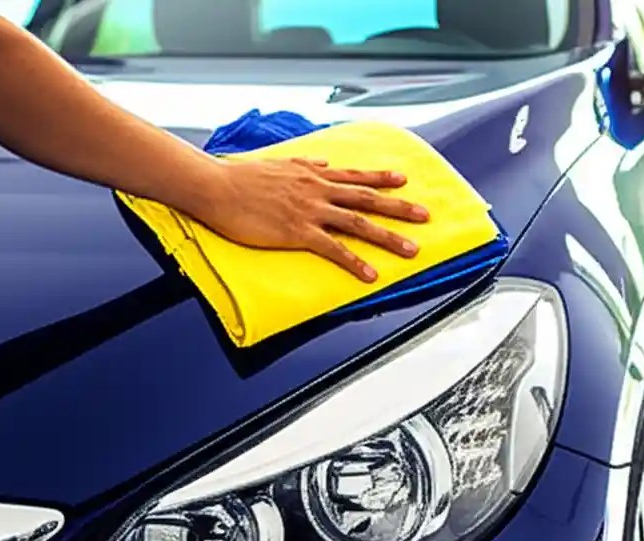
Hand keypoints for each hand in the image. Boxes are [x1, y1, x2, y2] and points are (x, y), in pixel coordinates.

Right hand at [192, 157, 429, 282]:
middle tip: (425, 215)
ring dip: (388, 237)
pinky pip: (334, 249)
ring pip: (359, 224)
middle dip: (399, 208)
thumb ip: (306, 162)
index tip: (403, 179)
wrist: (218, 186)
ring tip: (412, 250)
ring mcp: (311, 211)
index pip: (355, 176)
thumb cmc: (242, 176)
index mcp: (313, 174)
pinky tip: (370, 275)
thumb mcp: (280, 162)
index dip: (381, 177)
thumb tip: (324, 161)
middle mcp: (318, 190)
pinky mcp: (298, 232)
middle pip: (368, 199)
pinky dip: (355, 262)